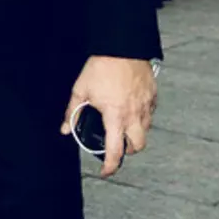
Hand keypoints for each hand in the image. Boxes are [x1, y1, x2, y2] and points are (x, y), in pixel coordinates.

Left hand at [63, 56, 157, 178]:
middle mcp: (134, 115)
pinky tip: (132, 109)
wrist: (122, 46)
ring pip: (146, 130)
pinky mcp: (152, 95)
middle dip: (128, 151)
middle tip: (117, 147)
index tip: (105, 171)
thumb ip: (73, 112)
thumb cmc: (102, 67)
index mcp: (115, 117)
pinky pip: (150, 113)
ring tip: (123, 127)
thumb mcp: (80, 90)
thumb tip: (65, 128)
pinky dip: (142, 117)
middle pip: (137, 146)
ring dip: (136, 134)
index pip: (116, 152)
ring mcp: (145, 105)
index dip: (110, 167)